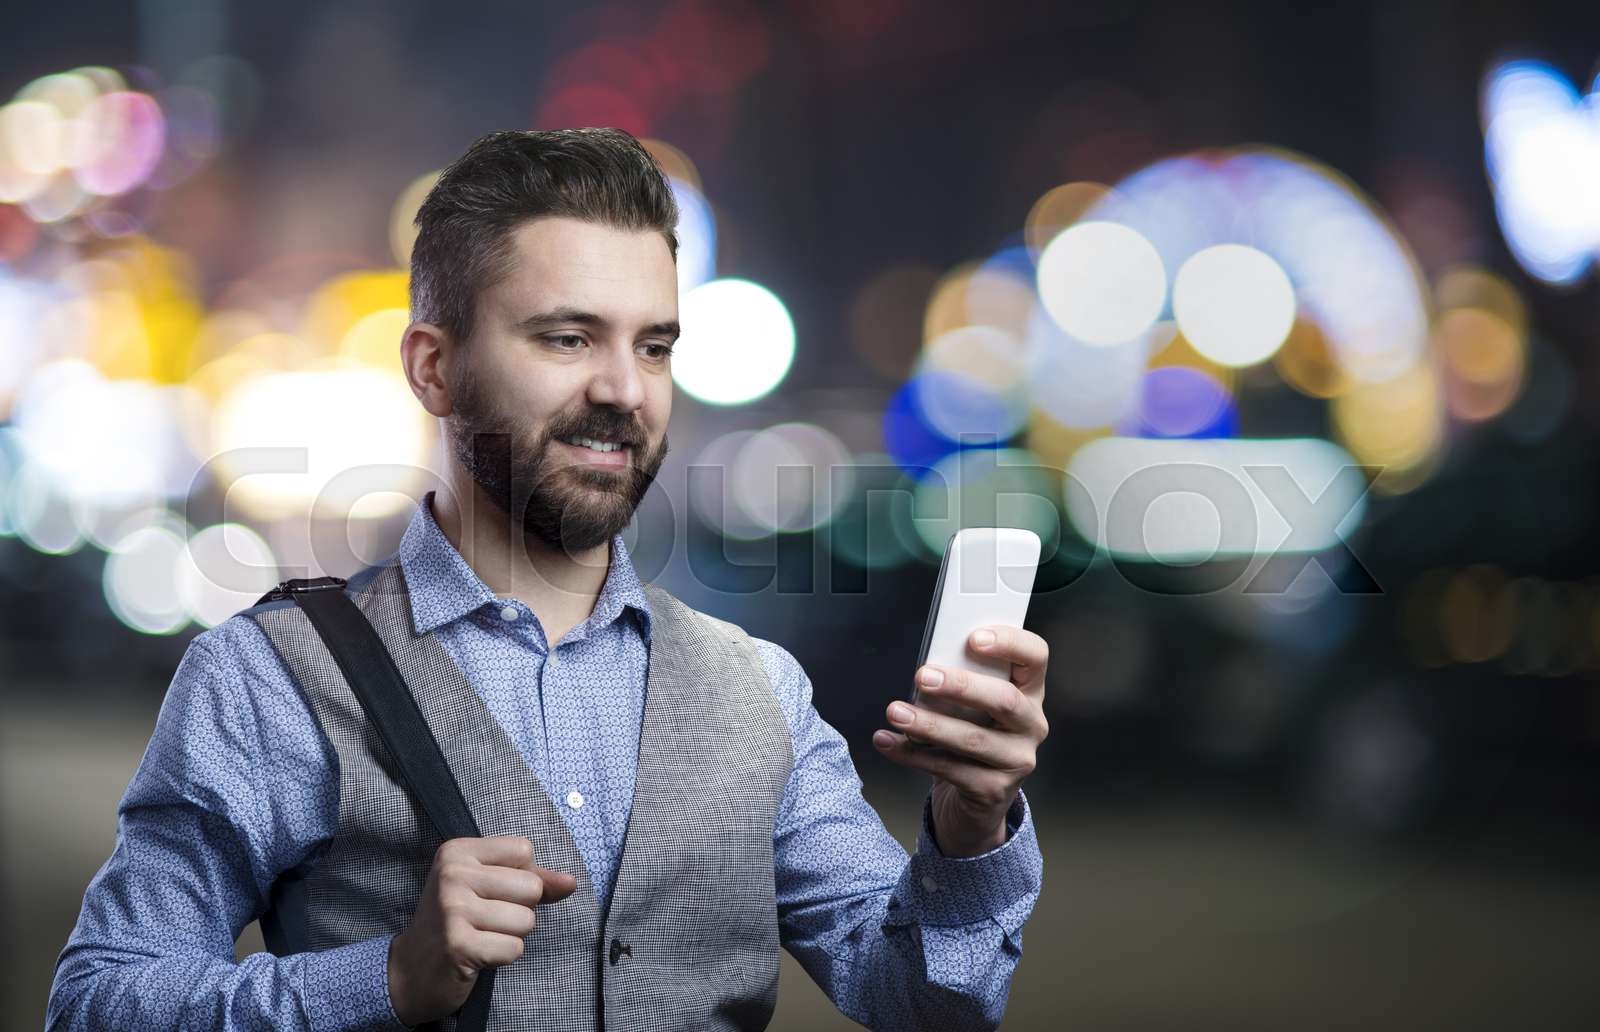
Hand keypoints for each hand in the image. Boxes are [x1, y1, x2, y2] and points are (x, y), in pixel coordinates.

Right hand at [387, 835, 577, 1026]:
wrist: (409, 970)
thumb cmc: (455, 922)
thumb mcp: (487, 887)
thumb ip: (533, 879)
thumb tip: (572, 882)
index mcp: (457, 851)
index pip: (524, 850)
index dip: (521, 876)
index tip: (492, 892)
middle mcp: (452, 874)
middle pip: (531, 886)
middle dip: (520, 910)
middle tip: (486, 919)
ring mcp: (453, 909)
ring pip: (526, 920)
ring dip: (511, 935)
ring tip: (481, 936)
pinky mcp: (458, 944)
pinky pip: (514, 948)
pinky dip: (503, 956)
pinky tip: (478, 953)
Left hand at [873, 626, 1049, 856]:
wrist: (977, 798)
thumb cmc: (973, 734)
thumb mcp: (975, 705)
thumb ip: (962, 682)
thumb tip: (927, 669)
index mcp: (1029, 691)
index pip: (1035, 657)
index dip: (1010, 643)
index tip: (973, 638)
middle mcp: (1031, 724)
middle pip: (1005, 699)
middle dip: (961, 686)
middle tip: (923, 677)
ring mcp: (1017, 760)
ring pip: (973, 739)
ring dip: (929, 724)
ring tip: (895, 712)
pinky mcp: (994, 790)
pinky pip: (949, 769)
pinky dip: (912, 755)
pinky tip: (888, 742)